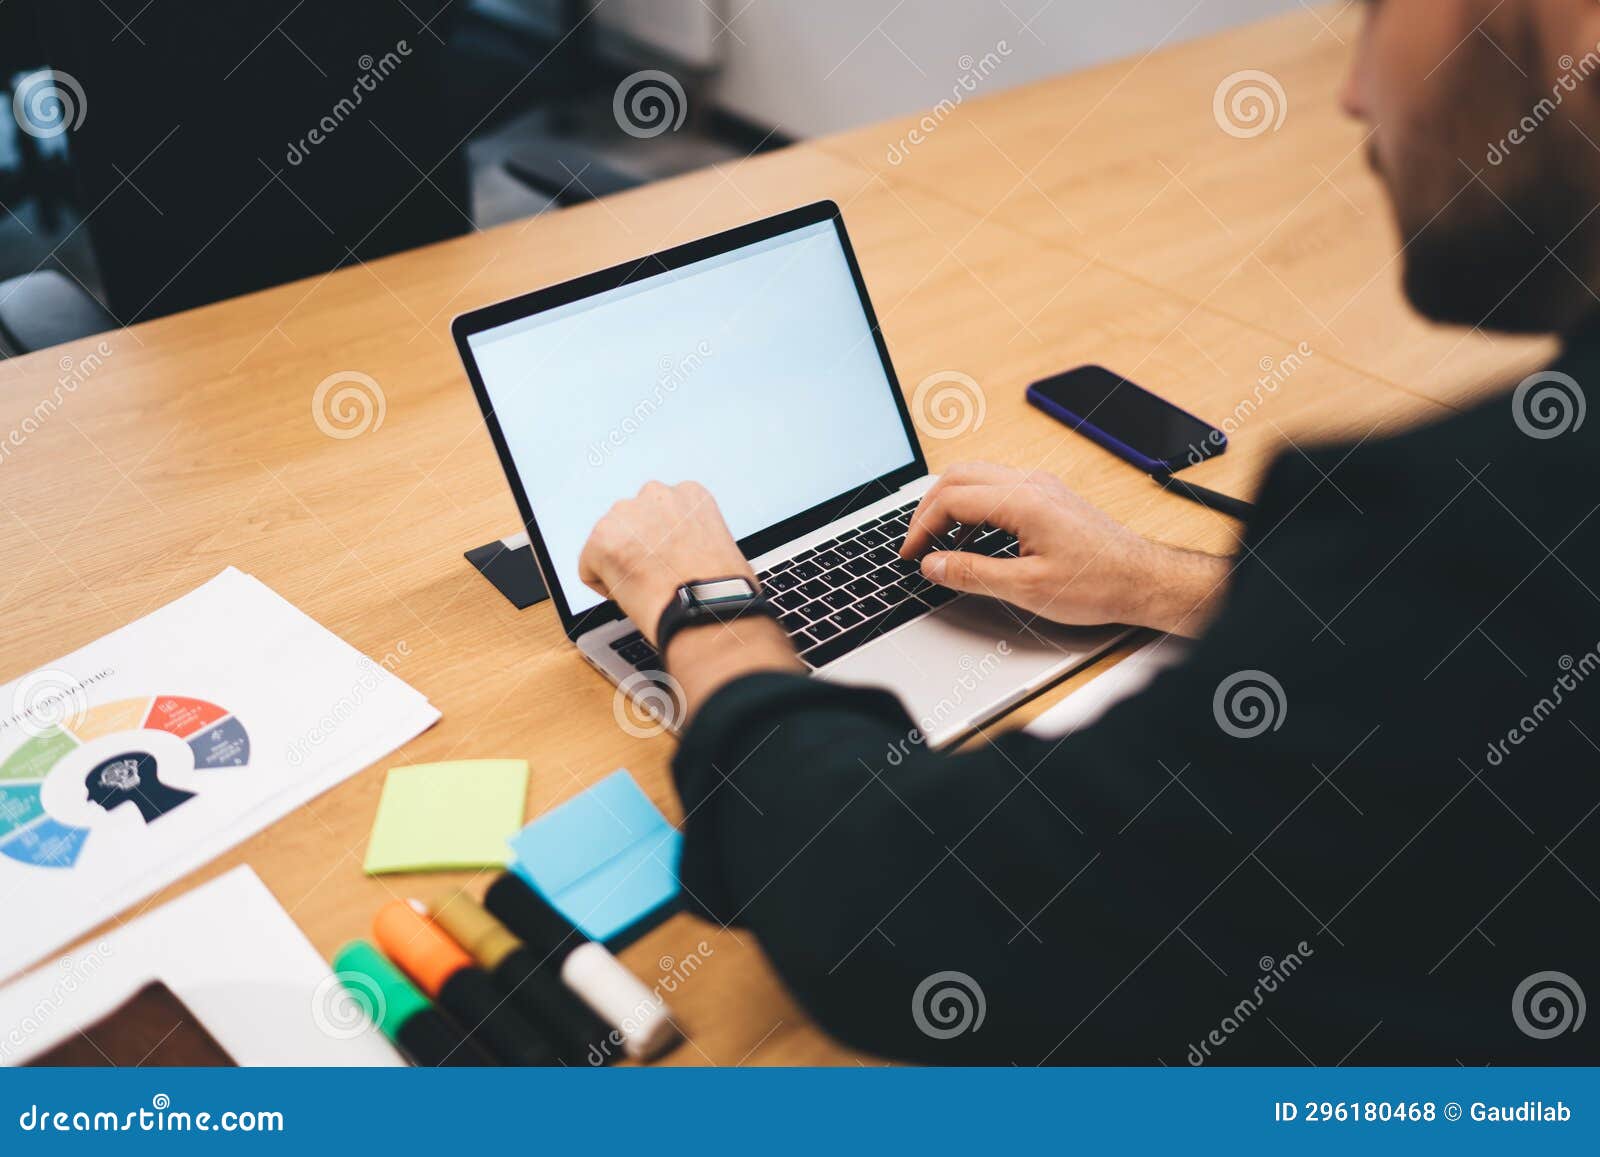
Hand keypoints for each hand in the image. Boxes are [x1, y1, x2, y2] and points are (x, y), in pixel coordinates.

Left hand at [579, 481, 755, 642]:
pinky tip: (630, 596)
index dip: (664, 545)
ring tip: (646, 588)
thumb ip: (693, 537)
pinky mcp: (602, 538)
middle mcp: (656, 494)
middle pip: (633, 523)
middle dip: (639, 549)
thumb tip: (683, 553)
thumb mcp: (719, 546)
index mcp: (689, 494)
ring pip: (610, 542)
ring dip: (621, 564)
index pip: (660, 513)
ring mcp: (626, 514)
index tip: (668, 563)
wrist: (706, 610)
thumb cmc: (721, 589)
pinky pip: (589, 567)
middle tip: (654, 577)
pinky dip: (604, 586)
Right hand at [899, 462, 1229, 635]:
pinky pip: (998, 486)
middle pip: (958, 476)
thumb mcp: (1026, 588)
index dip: (921, 527)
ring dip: (950, 504)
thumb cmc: (1098, 583)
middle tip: (916, 543)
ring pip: (977, 476)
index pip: (951, 499)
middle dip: (928, 508)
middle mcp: (1031, 484)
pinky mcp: (1049, 496)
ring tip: (938, 542)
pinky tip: (971, 537)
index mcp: (1022, 501)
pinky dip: (973, 505)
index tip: (910, 553)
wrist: (1143, 580)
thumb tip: (934, 564)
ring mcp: (1041, 486)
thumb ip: (973, 573)